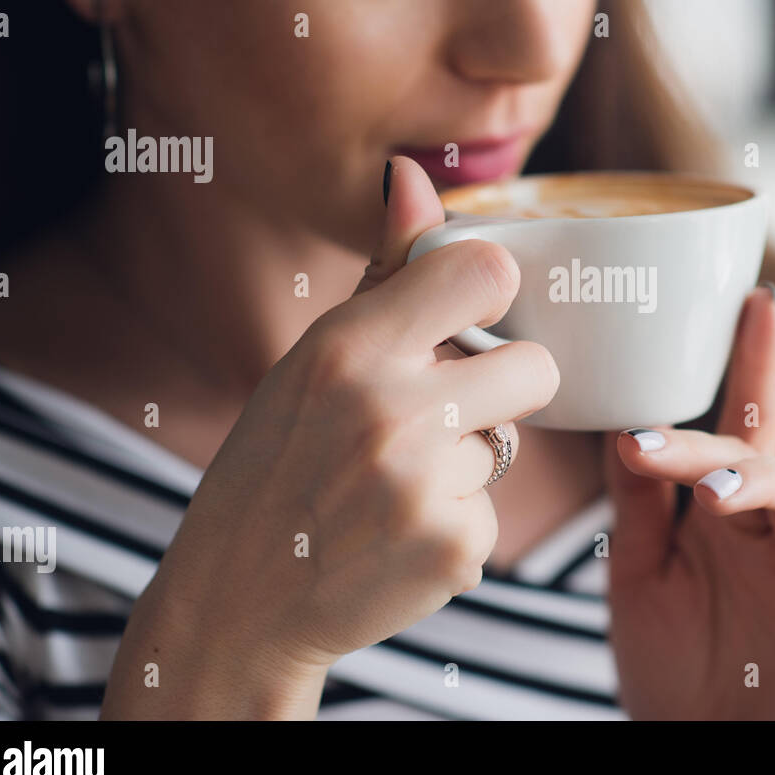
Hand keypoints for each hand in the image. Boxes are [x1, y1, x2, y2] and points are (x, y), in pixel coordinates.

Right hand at [103, 157, 557, 716]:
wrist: (238, 601)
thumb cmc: (275, 464)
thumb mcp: (311, 359)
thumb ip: (382, 272)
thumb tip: (412, 173)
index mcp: (350, 345)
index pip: (486, 272)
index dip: (493, 294)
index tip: (471, 317)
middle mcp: (391, 407)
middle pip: (535, 368)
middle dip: (501, 394)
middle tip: (438, 420)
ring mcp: (425, 483)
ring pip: (506, 449)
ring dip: (464, 470)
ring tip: (389, 491)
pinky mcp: (456, 548)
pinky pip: (494, 516)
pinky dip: (455, 530)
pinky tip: (394, 539)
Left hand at [604, 285, 774, 719]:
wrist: (694, 750)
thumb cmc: (673, 664)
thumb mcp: (640, 573)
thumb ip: (640, 502)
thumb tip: (624, 423)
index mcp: (728, 511)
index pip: (743, 424)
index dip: (755, 361)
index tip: (751, 299)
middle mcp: (773, 529)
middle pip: (767, 453)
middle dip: (719, 439)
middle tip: (653, 445)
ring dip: (765, 483)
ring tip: (711, 495)